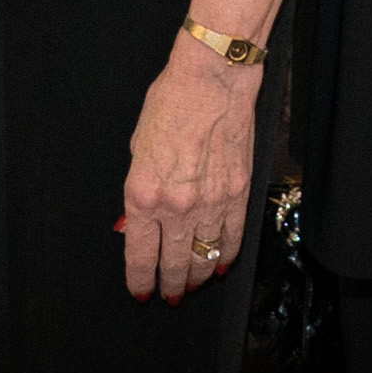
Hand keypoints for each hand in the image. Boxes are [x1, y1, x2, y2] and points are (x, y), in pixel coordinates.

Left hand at [120, 39, 260, 302]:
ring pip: (203, 257)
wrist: (211, 77)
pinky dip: (226, 256)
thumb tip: (133, 223)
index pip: (139, 254)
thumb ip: (137, 191)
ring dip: (196, 277)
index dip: (139, 280)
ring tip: (192, 285)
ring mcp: (210, 202)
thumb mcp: (136, 146)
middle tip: (169, 294)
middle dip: (169, 285)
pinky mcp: (239, 193)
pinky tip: (220, 265)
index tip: (140, 291)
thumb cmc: (170, 102)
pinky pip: (232, 237)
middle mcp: (175, 206)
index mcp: (142, 194)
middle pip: (172, 264)